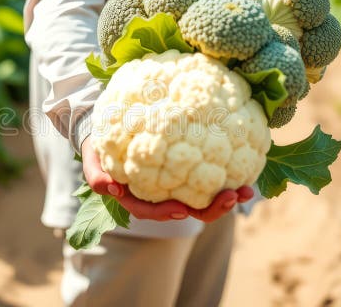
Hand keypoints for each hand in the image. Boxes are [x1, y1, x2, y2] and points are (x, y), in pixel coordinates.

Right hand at [81, 137, 254, 222]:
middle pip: (187, 209)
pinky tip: (246, 172)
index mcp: (138, 197)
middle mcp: (160, 195)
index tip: (183, 209)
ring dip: (227, 197)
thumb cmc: (101, 146)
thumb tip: (111, 188)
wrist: (110, 127)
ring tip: (247, 190)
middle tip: (233, 197)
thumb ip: (97, 175)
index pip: (153, 211)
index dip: (167, 213)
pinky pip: (209, 177)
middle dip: (212, 209)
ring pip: (204, 198)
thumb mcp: (93, 158)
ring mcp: (176, 184)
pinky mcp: (189, 169)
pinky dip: (228, 176)